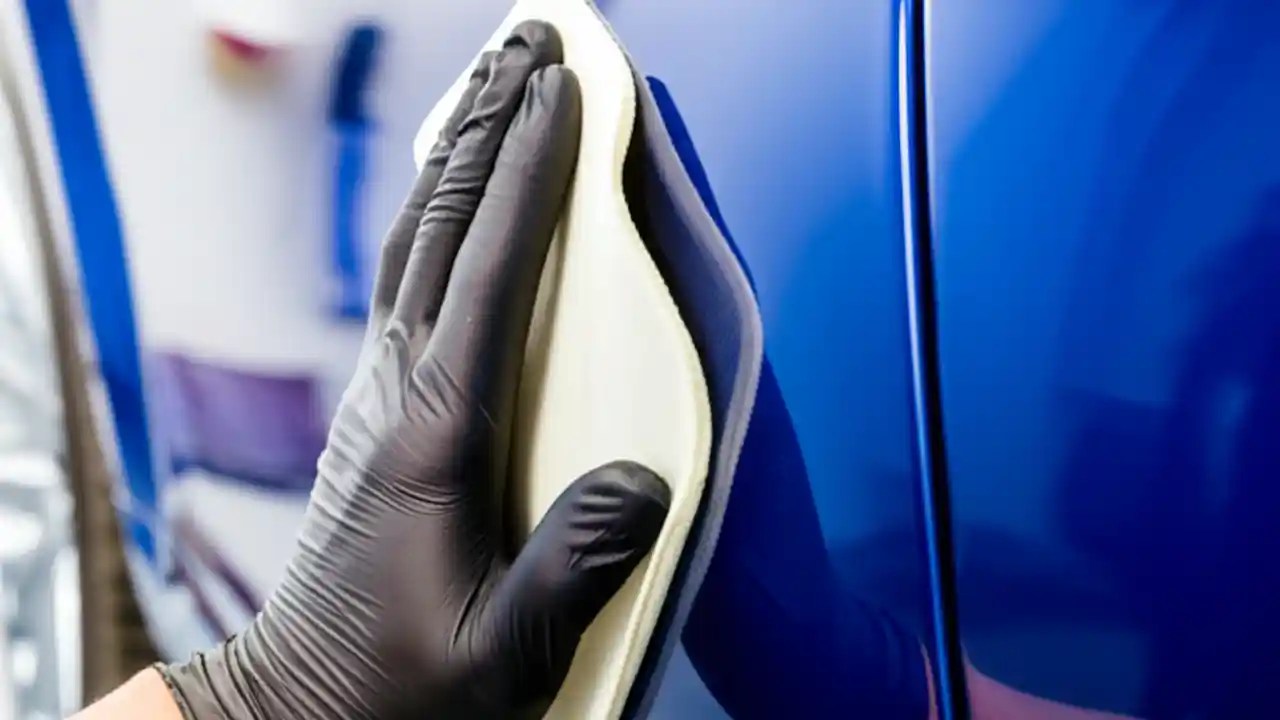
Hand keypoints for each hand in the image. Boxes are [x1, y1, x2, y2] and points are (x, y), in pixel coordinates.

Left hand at [157, 21, 669, 719]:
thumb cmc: (402, 686)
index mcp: (439, 431)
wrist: (302, 704)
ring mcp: (380, 393)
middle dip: (491, 123)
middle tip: (532, 41)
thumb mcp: (504, 652)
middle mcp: (400, 391)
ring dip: (460, 155)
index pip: (493, 268)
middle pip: (443, 223)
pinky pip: (413, 280)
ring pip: (418, 240)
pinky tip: (461, 202)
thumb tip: (644, 481)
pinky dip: (442, 215)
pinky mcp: (380, 410)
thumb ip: (577, 565)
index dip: (531, 172)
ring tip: (498, 88)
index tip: (566, 90)